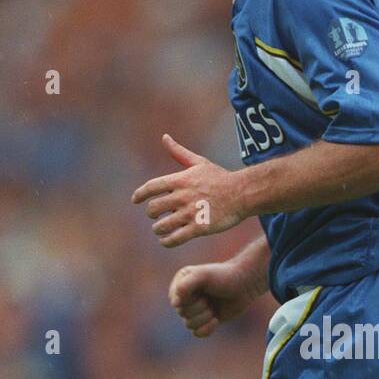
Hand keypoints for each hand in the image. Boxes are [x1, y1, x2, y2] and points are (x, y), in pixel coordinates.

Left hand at [131, 134, 246, 246]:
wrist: (242, 193)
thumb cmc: (221, 178)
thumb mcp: (199, 162)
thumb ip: (179, 152)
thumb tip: (164, 137)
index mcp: (180, 180)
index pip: (151, 187)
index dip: (140, 195)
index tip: (135, 200)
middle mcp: (182, 196)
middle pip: (154, 209)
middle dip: (152, 214)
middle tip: (155, 216)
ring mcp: (190, 213)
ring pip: (162, 226)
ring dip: (158, 229)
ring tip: (160, 229)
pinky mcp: (199, 228)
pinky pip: (176, 238)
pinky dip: (167, 241)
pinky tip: (166, 240)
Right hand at [168, 260, 261, 338]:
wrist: (245, 284)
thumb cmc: (225, 276)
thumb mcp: (204, 276)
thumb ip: (186, 285)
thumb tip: (175, 303)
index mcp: (180, 284)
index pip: (176, 302)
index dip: (190, 301)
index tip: (202, 292)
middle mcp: (184, 297)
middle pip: (182, 314)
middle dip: (200, 308)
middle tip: (210, 298)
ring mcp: (194, 309)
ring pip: (189, 325)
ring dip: (205, 318)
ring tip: (214, 307)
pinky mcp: (205, 320)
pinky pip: (197, 333)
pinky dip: (207, 329)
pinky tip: (216, 319)